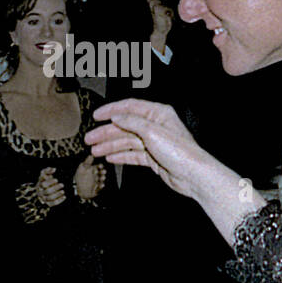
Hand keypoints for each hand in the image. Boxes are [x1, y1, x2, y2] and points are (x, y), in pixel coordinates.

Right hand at [36, 166, 65, 206]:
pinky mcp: (48, 203)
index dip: (50, 182)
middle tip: (62, 185)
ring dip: (57, 194)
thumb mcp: (44, 174)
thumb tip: (53, 169)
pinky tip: (64, 197)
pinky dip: (59, 200)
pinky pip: (53, 203)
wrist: (44, 190)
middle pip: (47, 191)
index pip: (43, 184)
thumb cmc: (45, 181)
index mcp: (39, 185)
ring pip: (50, 198)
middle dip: (55, 188)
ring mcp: (44, 198)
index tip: (56, 179)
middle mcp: (41, 192)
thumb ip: (47, 170)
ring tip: (63, 191)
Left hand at [73, 153, 106, 199]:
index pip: (97, 166)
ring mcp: (94, 182)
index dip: (100, 166)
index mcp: (89, 170)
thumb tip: (91, 155)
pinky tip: (101, 185)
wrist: (80, 191)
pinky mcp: (96, 189)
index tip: (101, 166)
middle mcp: (92, 176)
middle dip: (102, 172)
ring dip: (102, 178)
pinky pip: (100, 186)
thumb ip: (88, 162)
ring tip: (102, 178)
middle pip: (100, 172)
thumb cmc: (81, 179)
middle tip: (104, 172)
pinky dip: (101, 185)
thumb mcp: (84, 169)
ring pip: (101, 179)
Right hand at [85, 99, 207, 196]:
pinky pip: (133, 154)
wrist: (192, 175)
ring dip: (110, 145)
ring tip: (94, 151)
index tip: (96, 116)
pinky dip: (120, 156)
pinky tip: (109, 158)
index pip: (130, 107)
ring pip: (127, 141)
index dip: (111, 111)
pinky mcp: (153, 157)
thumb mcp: (152, 131)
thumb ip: (132, 122)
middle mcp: (155, 126)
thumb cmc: (179, 151)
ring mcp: (154, 142)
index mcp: (157, 113)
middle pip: (125, 126)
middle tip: (89, 139)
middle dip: (106, 133)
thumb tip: (117, 116)